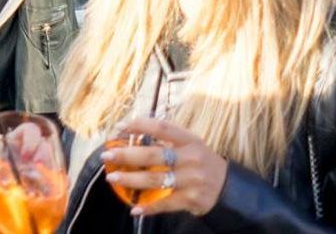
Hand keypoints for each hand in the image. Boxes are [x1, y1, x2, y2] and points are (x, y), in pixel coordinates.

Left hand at [106, 117, 228, 214]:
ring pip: (155, 179)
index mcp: (190, 140)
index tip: (118, 128)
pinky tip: (135, 209)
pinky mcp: (192, 199)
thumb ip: (167, 141)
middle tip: (107, 156)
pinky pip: (166, 203)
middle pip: (153, 155)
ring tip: (112, 178)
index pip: (161, 128)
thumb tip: (130, 135)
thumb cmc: (201, 162)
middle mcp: (191, 158)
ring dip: (130, 180)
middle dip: (127, 155)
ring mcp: (192, 180)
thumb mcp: (191, 145)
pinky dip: (149, 207)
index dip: (138, 125)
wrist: (229, 188)